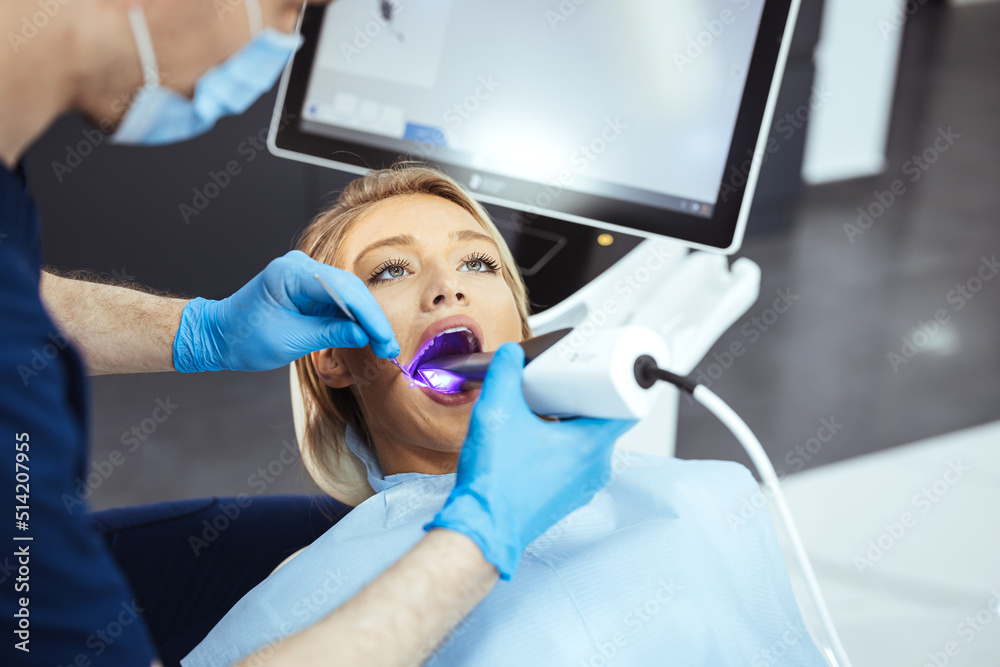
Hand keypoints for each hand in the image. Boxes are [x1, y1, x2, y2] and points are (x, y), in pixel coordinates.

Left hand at [173, 250, 399, 371]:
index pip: (343, 289)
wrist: (219, 336)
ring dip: (367, 321)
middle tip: (389, 348)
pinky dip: (354, 320)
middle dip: (372, 319)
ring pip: (350, 295)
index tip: (384, 340)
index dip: (369, 316)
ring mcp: (306, 276)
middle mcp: (300, 267)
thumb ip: (329, 334)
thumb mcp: (289, 340)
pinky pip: (339, 302)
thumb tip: (364, 335)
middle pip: (351, 288)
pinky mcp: (310, 290)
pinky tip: (368, 337)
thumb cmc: (243, 337)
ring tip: (384, 347)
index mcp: (290, 272)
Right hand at [425, 342, 635, 578]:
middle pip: (604, 421)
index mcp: (590, 445)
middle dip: (585, 398)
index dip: (617, 382)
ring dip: (571, 423)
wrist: (481, 530)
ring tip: (545, 407)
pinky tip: (537, 437)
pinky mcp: (565, 497)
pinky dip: (562, 445)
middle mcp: (595, 468)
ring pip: (588, 443)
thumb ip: (505, 374)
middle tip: (564, 382)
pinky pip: (574, 462)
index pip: (625, 406)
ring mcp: (582, 486)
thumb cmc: (495, 484)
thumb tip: (512, 355)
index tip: (603, 369)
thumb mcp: (496, 412)